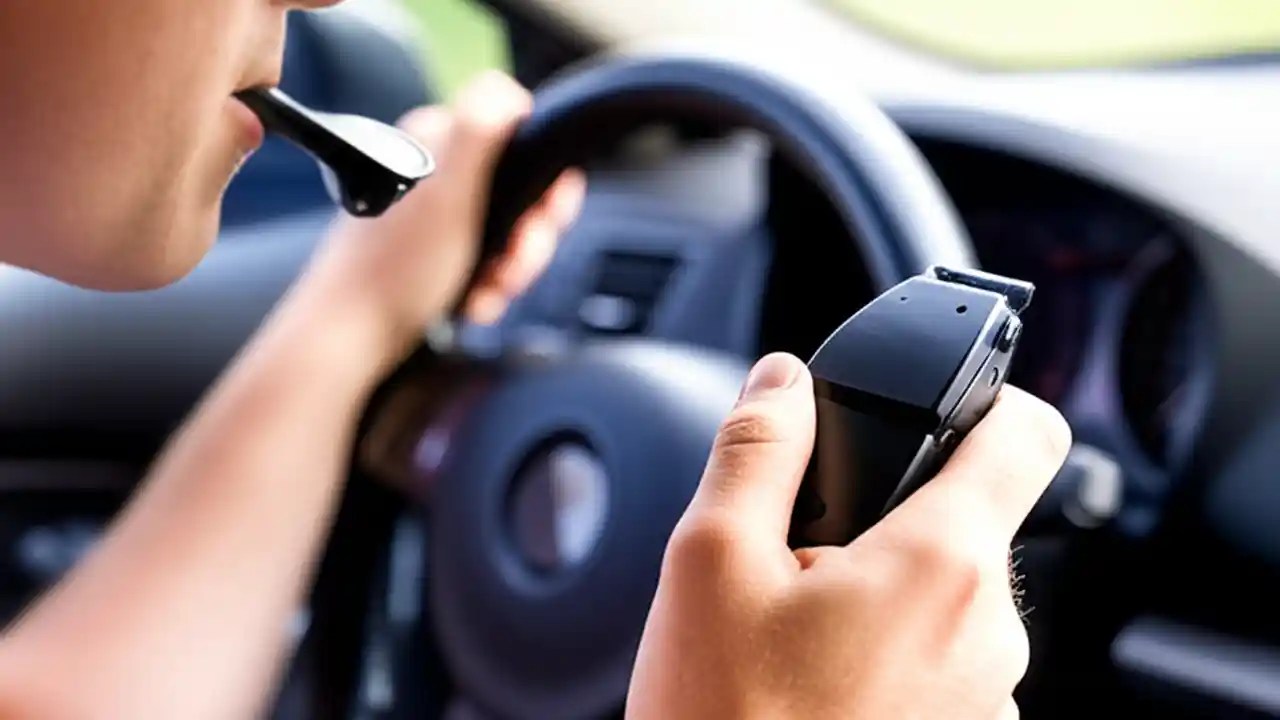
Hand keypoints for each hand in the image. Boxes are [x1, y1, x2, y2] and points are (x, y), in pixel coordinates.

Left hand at [299, 71, 584, 357]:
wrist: (352, 335)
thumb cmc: (394, 273)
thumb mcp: (450, 194)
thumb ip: (481, 131)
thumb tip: (509, 91)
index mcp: (439, 139)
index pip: (522, 133)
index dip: (543, 181)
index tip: (539, 220)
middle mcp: (437, 166)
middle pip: (522, 186)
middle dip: (528, 237)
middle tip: (511, 266)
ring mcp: (436, 208)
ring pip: (509, 227)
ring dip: (511, 267)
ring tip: (488, 290)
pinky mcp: (434, 246)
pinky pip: (486, 256)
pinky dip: (489, 282)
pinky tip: (475, 299)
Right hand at [627, 353, 1070, 718]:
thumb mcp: (708, 563)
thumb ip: (756, 451)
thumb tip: (783, 381)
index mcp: (938, 567)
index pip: (1027, 434)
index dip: (991, 395)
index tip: (951, 400)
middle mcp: (989, 638)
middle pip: (959, 523)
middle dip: (879, 526)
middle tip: (793, 567)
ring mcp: (986, 704)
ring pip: (941, 602)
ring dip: (876, 598)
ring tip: (791, 640)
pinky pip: (938, 668)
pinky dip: (884, 658)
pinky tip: (812, 689)